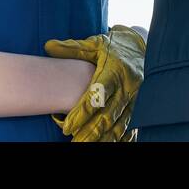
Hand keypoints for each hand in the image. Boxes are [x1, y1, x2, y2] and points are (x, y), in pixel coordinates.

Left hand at [43, 25, 145, 141]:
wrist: (141, 46)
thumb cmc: (113, 46)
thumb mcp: (95, 44)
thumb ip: (72, 48)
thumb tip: (48, 47)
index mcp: (114, 70)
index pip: (98, 94)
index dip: (82, 111)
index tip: (67, 125)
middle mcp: (126, 86)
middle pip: (108, 114)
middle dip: (91, 130)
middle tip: (75, 141)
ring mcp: (135, 98)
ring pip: (119, 123)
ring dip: (104, 137)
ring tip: (86, 145)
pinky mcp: (139, 105)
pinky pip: (129, 125)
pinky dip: (120, 137)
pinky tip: (107, 143)